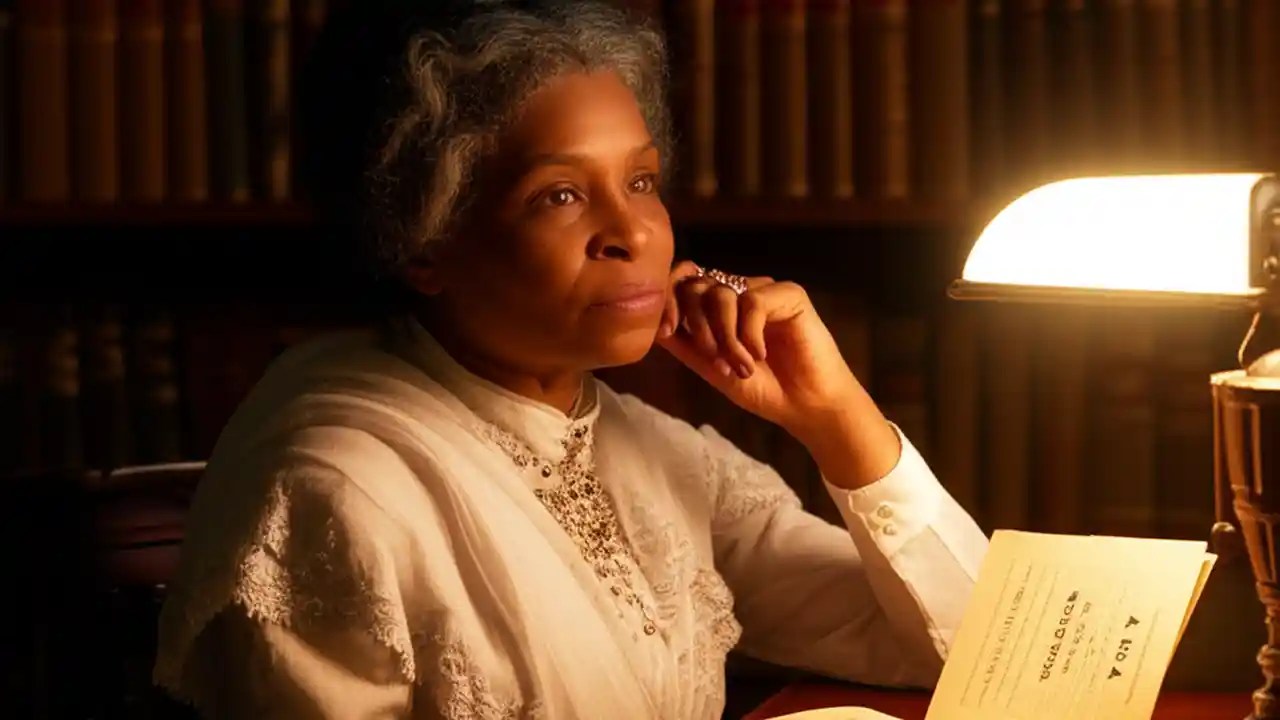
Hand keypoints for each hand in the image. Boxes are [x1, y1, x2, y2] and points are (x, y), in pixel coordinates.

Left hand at [655, 261, 863, 438]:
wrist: (807, 407)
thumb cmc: (764, 389)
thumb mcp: (713, 369)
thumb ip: (685, 345)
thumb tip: (650, 325)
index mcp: (719, 306)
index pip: (684, 282)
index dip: (668, 299)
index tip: (666, 331)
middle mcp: (740, 291)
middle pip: (697, 284)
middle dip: (697, 325)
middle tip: (715, 360)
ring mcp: (764, 290)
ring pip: (721, 293)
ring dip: (725, 337)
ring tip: (742, 366)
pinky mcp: (790, 295)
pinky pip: (752, 302)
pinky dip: (749, 334)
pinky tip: (760, 355)